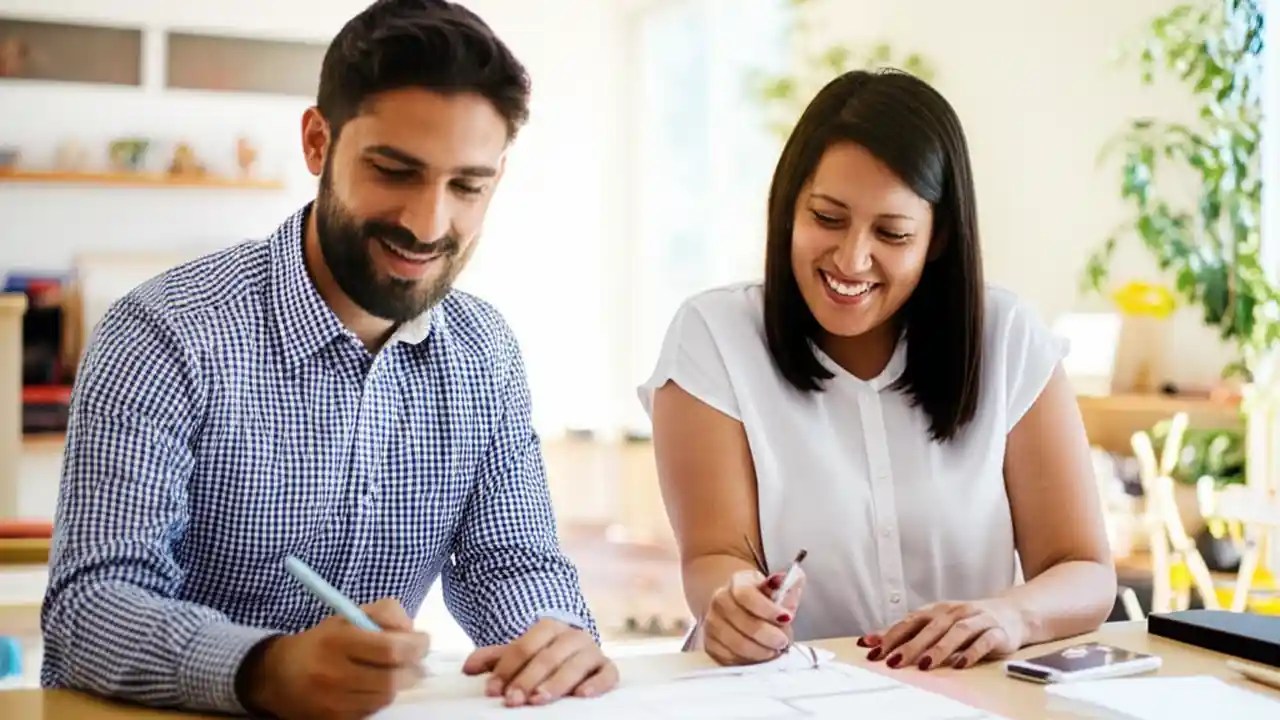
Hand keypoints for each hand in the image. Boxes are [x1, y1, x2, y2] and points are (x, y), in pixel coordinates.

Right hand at [242, 598, 429, 719]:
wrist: (279, 675)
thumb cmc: (323, 641)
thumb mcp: (349, 615)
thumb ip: (385, 613)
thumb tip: (413, 633)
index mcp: (337, 641)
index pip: (391, 650)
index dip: (416, 646)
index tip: (423, 641)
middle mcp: (333, 674)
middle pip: (392, 680)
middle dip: (412, 669)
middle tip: (415, 661)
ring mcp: (333, 702)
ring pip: (385, 698)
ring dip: (398, 684)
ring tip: (395, 672)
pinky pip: (372, 711)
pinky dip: (380, 698)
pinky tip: (374, 686)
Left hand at [462, 618, 616, 706]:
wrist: (575, 653)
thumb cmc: (542, 657)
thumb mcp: (518, 655)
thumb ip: (493, 659)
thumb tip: (467, 669)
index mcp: (549, 627)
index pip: (525, 646)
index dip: (507, 668)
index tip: (492, 690)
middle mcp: (573, 635)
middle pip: (548, 656)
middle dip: (528, 679)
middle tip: (513, 700)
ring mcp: (592, 651)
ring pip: (576, 665)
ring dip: (556, 683)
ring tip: (538, 699)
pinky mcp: (607, 667)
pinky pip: (608, 674)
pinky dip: (597, 684)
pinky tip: (582, 696)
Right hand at [701, 568, 804, 665]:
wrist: (739, 610)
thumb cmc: (763, 602)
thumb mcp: (777, 592)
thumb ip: (788, 589)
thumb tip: (797, 578)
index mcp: (737, 583)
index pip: (746, 595)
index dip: (767, 609)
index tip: (786, 617)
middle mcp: (719, 601)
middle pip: (743, 622)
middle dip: (768, 635)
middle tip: (783, 641)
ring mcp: (712, 624)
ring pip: (737, 644)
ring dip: (761, 651)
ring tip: (774, 651)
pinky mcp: (711, 645)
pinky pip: (731, 658)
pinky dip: (749, 661)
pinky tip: (760, 656)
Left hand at [863, 599, 1024, 670]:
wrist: (1014, 613)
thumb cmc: (968, 621)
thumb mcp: (938, 624)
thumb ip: (909, 633)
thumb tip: (870, 642)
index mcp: (937, 610)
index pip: (909, 621)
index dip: (890, 635)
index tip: (871, 649)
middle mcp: (955, 612)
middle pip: (930, 628)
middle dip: (909, 645)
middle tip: (893, 662)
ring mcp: (977, 620)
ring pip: (956, 633)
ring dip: (938, 649)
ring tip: (924, 665)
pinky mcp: (998, 632)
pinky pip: (983, 642)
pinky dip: (971, 653)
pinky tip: (960, 665)